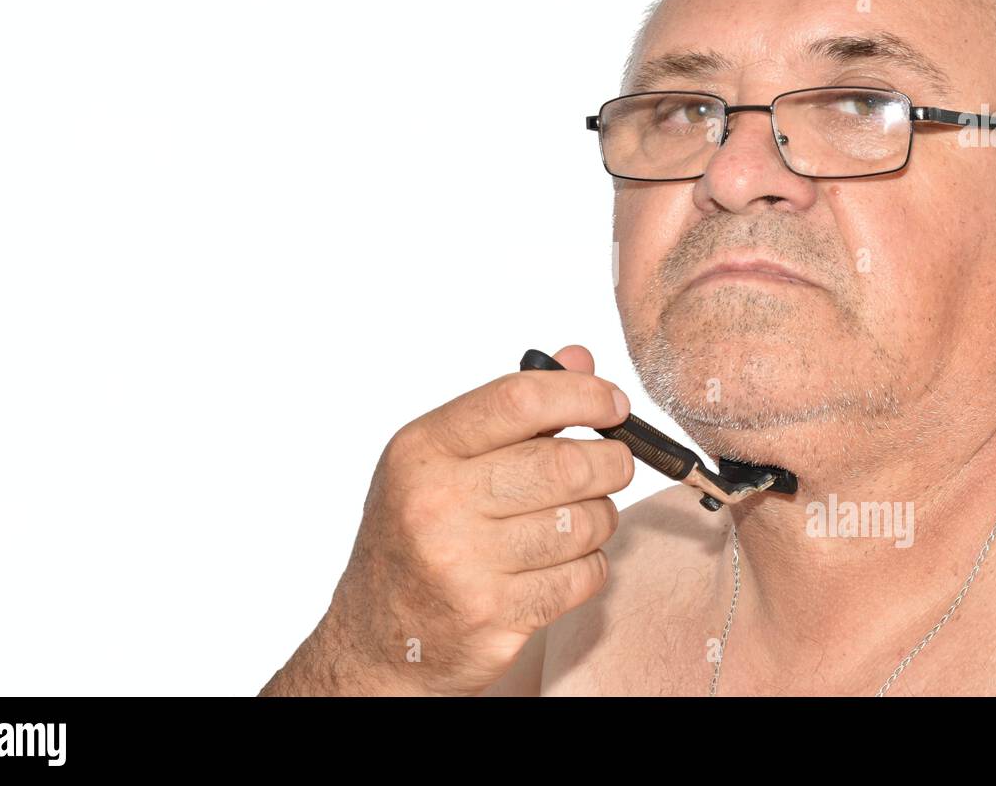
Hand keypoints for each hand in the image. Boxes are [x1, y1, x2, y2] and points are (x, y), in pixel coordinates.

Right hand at [260, 345, 633, 695]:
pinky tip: (565, 562)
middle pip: (562, 464)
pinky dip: (591, 565)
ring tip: (582, 516)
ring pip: (581, 522)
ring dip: (601, 517)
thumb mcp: (442, 460)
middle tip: (615, 463)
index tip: (614, 403)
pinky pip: (582, 577)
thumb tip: (580, 359)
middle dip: (609, 460)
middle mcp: (436, 503)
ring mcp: (463, 565)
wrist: (380, 636)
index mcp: (422, 450)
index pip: (518, 400)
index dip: (582, 394)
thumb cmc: (416, 534)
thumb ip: (511, 409)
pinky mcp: (494, 616)